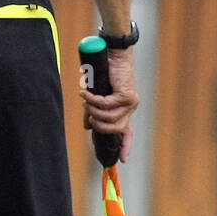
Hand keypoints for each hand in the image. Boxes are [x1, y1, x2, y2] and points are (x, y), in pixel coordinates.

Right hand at [79, 48, 138, 163]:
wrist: (113, 56)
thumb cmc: (106, 74)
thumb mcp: (98, 96)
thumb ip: (94, 110)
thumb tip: (88, 126)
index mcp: (125, 110)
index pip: (128, 132)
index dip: (125, 146)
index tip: (122, 159)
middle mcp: (130, 108)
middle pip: (115, 129)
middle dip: (98, 124)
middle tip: (89, 114)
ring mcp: (131, 103)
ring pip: (109, 117)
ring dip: (94, 110)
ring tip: (86, 100)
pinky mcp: (126, 96)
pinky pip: (106, 104)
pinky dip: (93, 100)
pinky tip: (85, 92)